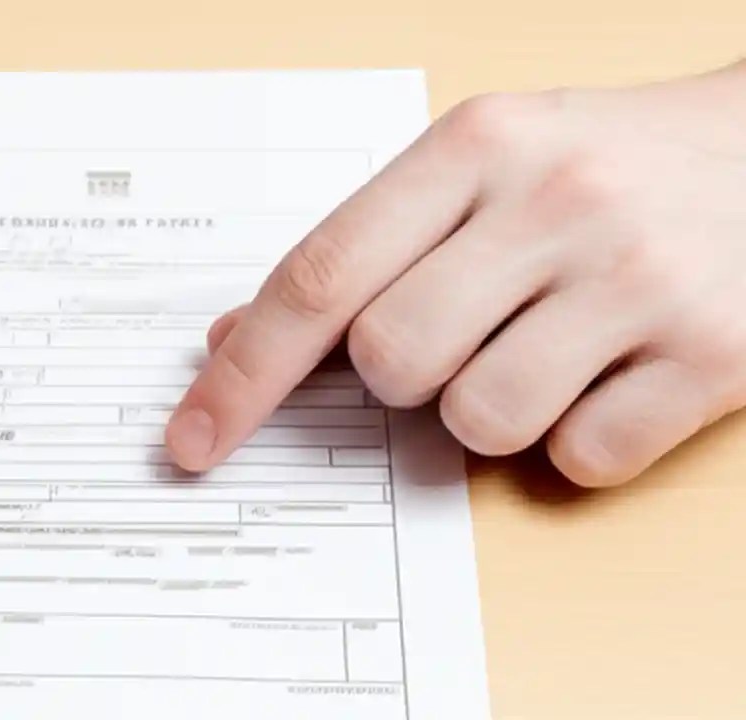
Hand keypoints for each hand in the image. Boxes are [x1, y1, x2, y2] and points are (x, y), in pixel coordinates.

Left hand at [166, 61, 745, 487]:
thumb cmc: (604, 162)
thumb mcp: (481, 166)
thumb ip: (363, 245)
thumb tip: (236, 337)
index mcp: (477, 145)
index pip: (320, 276)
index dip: (243, 374)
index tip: (192, 441)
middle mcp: (555, 202)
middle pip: (392, 359)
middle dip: (402, 377)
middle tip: (461, 333)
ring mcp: (639, 278)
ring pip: (479, 421)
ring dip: (488, 412)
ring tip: (543, 350)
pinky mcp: (714, 355)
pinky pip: (579, 458)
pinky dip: (574, 440)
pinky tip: (610, 376)